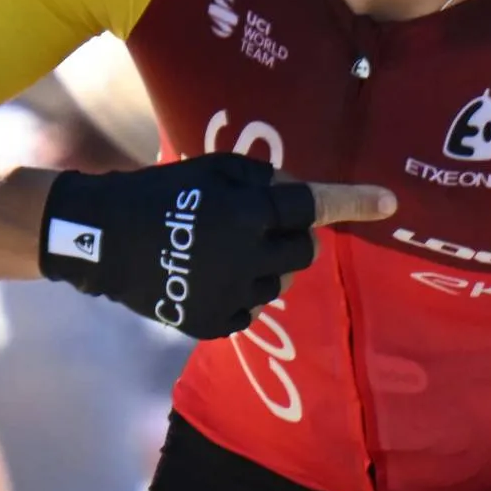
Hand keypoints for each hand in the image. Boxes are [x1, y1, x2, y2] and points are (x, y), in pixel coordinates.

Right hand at [35, 157, 393, 338]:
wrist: (101, 238)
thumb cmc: (160, 192)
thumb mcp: (210, 169)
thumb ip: (259, 179)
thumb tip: (295, 195)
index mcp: (246, 213)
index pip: (311, 206)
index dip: (354, 202)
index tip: (390, 202)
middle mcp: (245, 257)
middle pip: (303, 252)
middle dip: (294, 238)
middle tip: (264, 227)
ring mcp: (229, 294)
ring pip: (279, 284)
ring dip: (267, 267)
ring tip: (228, 252)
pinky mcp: (211, 321)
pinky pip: (252, 310)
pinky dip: (243, 293)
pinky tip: (214, 277)